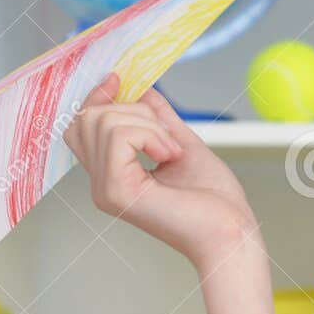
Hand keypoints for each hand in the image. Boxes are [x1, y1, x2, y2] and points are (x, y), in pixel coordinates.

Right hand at [63, 73, 258, 270]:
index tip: (120, 79)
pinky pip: (118, 134)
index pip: (81, 126)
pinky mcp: (115, 190)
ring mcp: (104, 189)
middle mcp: (101, 183)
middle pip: (88, 118)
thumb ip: (160, 119)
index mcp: (113, 175)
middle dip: (133, 110)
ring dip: (149, 125)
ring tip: (174, 152)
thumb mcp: (184, 145)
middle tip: (169, 139)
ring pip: (104, 121)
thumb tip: (143, 88)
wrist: (232, 234)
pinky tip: (171, 156)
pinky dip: (151, 135)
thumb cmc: (216, 202)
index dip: (97, 98)